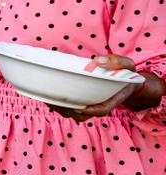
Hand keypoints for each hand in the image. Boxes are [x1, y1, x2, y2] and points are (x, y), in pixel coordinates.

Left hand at [49, 55, 164, 119]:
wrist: (127, 83)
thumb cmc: (126, 73)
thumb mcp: (128, 64)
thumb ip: (117, 61)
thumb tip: (98, 60)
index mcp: (112, 99)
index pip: (101, 109)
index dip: (89, 110)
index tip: (76, 107)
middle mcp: (99, 105)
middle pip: (82, 114)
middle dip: (67, 109)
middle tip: (52, 99)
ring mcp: (90, 105)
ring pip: (73, 114)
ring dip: (60, 108)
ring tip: (46, 97)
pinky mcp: (83, 102)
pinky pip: (69, 109)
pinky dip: (58, 104)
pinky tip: (47, 95)